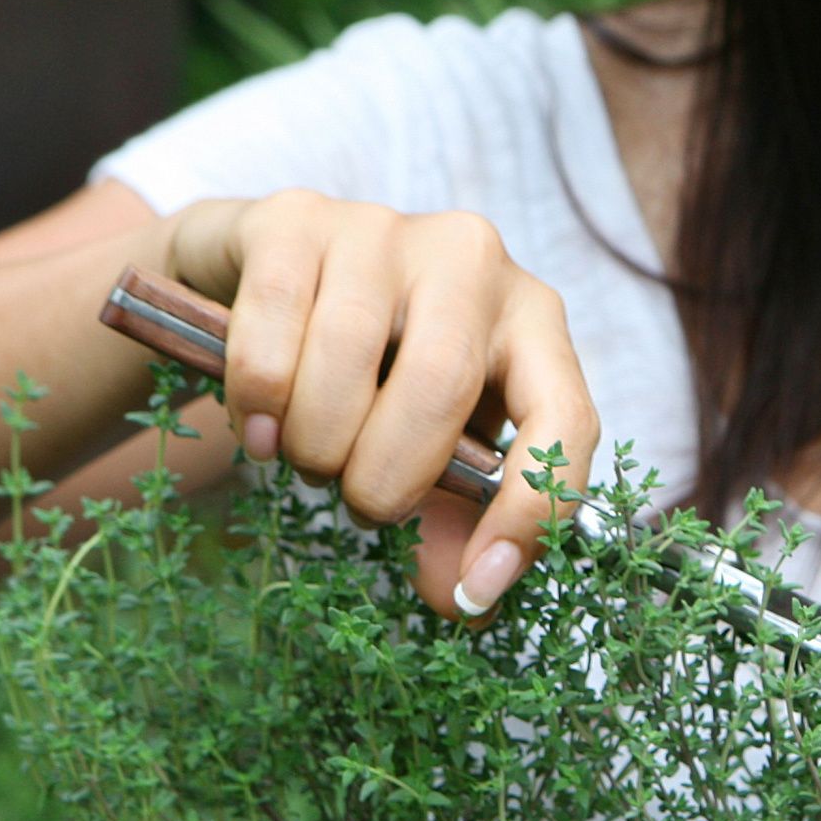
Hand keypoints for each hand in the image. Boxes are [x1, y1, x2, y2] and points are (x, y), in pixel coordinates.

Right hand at [167, 191, 599, 618]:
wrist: (257, 289)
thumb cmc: (367, 385)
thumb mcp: (423, 457)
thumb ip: (450, 530)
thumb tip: (466, 602)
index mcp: (532, 322)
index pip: (566, 418)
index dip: (530, 515)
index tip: (477, 590)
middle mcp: (472, 259)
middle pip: (439, 388)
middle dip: (385, 478)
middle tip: (359, 507)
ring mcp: (383, 228)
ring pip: (347, 361)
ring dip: (314, 444)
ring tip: (304, 456)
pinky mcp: (293, 218)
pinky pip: (272, 335)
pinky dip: (257, 402)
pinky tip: (254, 425)